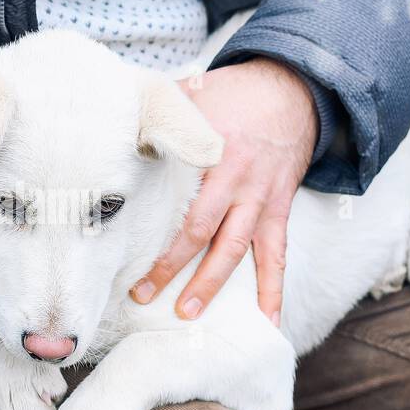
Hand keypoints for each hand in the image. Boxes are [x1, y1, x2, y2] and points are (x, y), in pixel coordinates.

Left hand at [129, 57, 317, 325]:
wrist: (293, 90)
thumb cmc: (233, 94)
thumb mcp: (192, 93)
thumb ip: (158, 112)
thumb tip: (116, 127)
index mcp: (209, 148)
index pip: (174, 192)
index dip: (150, 222)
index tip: (122, 247)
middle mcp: (235, 178)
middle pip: (199, 230)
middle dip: (170, 266)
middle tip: (142, 295)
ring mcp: (259, 198)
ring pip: (233, 250)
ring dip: (210, 284)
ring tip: (188, 314)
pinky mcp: (279, 210)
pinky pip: (277, 256)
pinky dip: (274, 290)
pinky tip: (268, 320)